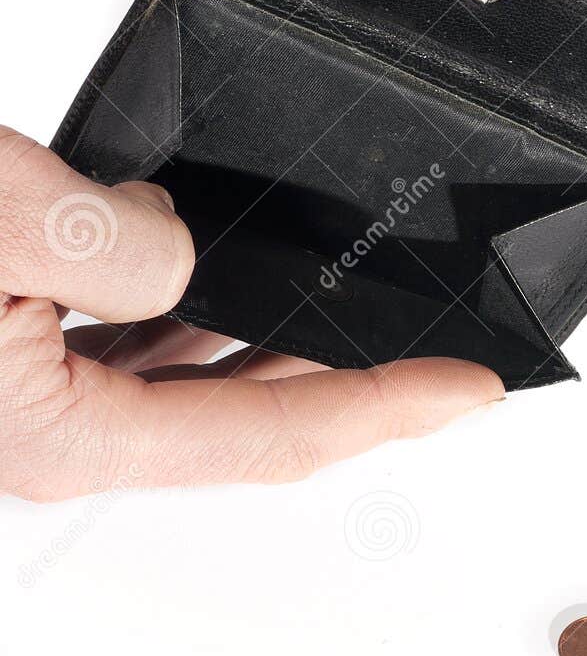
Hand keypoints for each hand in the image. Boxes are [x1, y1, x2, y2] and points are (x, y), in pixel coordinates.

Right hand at [0, 128, 500, 500]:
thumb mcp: (2, 223)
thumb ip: (113, 246)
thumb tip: (182, 250)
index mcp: (66, 433)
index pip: (273, 432)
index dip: (388, 407)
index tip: (470, 385)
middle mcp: (58, 432)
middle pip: (247, 413)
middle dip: (347, 372)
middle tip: (437, 343)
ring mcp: (36, 398)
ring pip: (192, 374)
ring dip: (271, 335)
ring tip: (350, 297)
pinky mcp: (17, 352)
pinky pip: (136, 340)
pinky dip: (195, 305)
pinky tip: (218, 259)